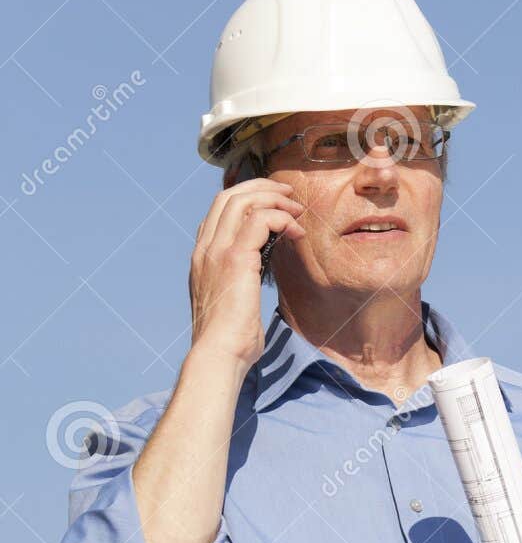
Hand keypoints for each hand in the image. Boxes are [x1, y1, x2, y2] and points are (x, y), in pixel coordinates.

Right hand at [188, 178, 306, 371]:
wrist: (219, 355)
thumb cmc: (230, 340)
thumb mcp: (230, 302)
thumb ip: (236, 282)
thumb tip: (251, 280)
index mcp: (202, 257)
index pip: (218, 211)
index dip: (247, 198)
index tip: (274, 204)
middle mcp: (205, 249)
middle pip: (228, 196)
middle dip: (262, 188)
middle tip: (289, 194)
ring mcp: (217, 251)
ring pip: (243, 201)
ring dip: (275, 200)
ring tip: (298, 211)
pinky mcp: (235, 259)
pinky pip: (260, 220)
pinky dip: (281, 218)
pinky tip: (297, 233)